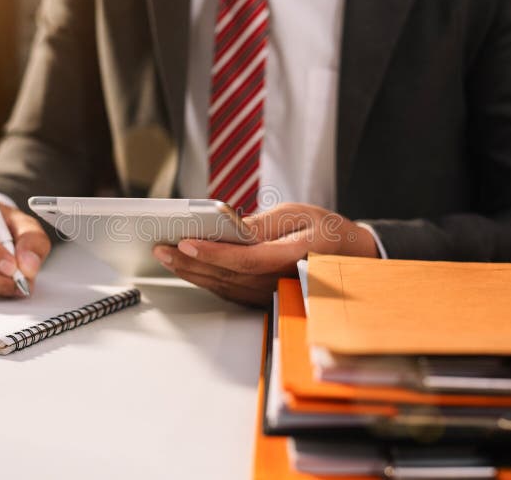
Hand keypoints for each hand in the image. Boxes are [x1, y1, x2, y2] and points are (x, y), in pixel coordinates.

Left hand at [152, 203, 378, 305]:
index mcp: (294, 257)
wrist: (349, 257)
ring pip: (224, 286)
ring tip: (166, 255)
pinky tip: (187, 267)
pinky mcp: (264, 297)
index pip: (247, 259)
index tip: (186, 242)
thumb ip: (265, 224)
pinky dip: (206, 279)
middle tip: (161, 248)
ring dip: (193, 272)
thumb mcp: (299, 214)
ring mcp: (272, 293)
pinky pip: (230, 291)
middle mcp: (281, 281)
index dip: (214, 252)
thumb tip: (231, 227)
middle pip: (228, 275)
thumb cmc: (325, 230)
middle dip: (191, 262)